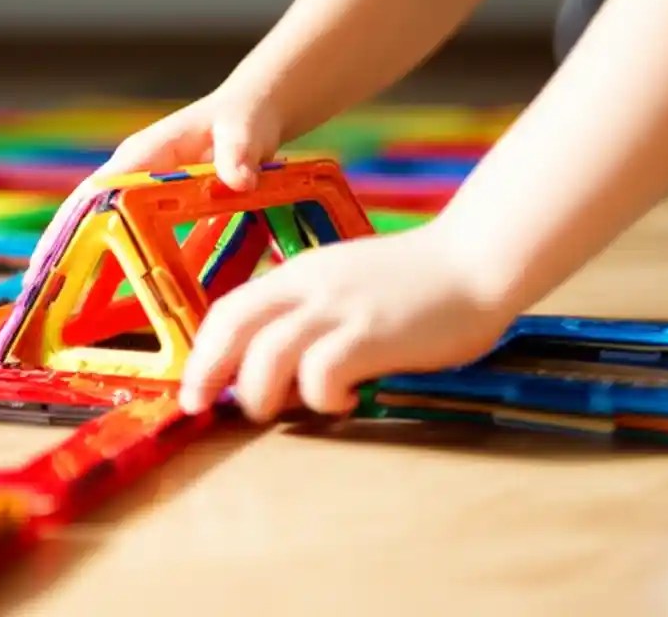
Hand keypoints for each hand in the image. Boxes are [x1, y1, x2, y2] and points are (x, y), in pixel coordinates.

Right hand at [26, 87, 284, 280]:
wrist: (255, 108)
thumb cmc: (247, 113)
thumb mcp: (246, 128)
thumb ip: (240, 151)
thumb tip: (238, 180)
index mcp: (146, 152)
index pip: (96, 192)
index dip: (71, 226)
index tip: (49, 259)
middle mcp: (135, 169)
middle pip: (86, 212)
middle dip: (59, 249)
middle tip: (36, 293)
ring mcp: (143, 186)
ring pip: (102, 226)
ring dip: (80, 258)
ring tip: (58, 302)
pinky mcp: (157, 201)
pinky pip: (129, 234)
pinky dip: (115, 261)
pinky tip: (107, 296)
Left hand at [178, 223, 517, 420]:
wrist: (474, 259)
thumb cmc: (412, 283)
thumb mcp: (341, 283)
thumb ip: (304, 313)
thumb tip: (266, 367)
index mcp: (297, 274)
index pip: (227, 309)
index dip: (202, 352)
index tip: (193, 388)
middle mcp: (308, 286)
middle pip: (232, 327)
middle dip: (207, 373)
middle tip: (204, 409)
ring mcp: (339, 308)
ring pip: (266, 356)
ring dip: (264, 395)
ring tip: (291, 407)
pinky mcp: (371, 333)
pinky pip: (322, 375)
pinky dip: (323, 400)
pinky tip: (348, 399)